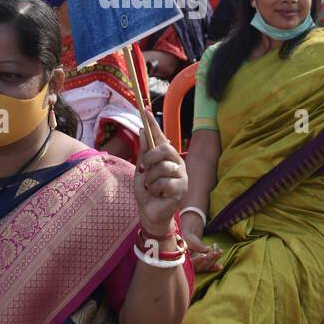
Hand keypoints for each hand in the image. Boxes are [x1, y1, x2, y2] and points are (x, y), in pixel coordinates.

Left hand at [132, 109, 186, 231]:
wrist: (150, 212)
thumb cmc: (147, 191)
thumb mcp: (141, 169)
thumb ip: (144, 152)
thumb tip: (142, 130)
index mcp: (166, 157)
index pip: (160, 137)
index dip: (153, 125)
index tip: (145, 111)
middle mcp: (176, 163)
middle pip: (165, 149)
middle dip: (150, 158)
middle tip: (145, 168)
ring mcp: (181, 175)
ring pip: (162, 168)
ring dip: (151, 179)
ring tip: (152, 187)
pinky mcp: (182, 189)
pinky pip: (164, 182)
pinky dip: (155, 189)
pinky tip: (158, 194)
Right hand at [183, 228, 222, 272]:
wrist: (188, 240)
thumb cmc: (188, 240)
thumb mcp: (190, 240)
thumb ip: (197, 245)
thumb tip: (207, 249)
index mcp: (185, 260)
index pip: (191, 262)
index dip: (198, 259)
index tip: (204, 255)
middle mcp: (191, 266)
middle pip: (201, 265)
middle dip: (209, 258)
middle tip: (215, 252)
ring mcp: (198, 266)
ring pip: (207, 266)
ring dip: (214, 259)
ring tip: (220, 251)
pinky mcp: (203, 265)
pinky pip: (209, 268)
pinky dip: (215, 267)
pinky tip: (220, 267)